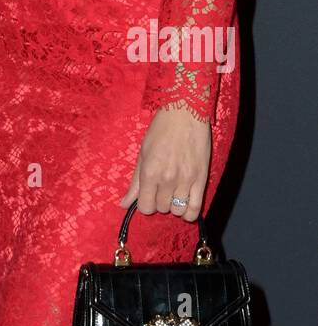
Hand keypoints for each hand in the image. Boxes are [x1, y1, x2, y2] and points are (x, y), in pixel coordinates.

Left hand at [119, 105, 210, 220]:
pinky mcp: (201, 179)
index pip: (145, 207)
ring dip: (174, 205)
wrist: (185, 113)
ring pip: (178, 210)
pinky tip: (185, 204)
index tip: (147, 196)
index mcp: (150, 172)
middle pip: (162, 208)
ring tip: (174, 193)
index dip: (145, 204)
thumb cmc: (161, 129)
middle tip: (161, 188)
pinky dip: (189, 212)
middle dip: (159, 201)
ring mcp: (186, 180)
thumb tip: (124, 204)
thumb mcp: (142, 153)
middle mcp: (167, 179)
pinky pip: (196, 208)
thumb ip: (135, 182)